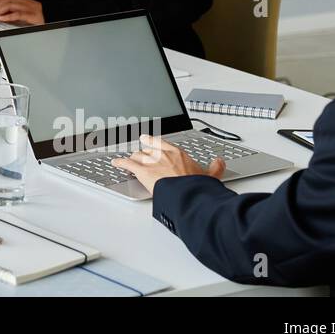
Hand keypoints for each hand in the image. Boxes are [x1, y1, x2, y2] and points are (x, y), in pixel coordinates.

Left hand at [110, 134, 225, 192]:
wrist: (188, 193)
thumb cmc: (196, 186)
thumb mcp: (210, 176)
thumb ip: (215, 167)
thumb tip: (220, 161)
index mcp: (176, 152)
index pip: (160, 142)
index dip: (152, 141)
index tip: (147, 139)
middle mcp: (162, 153)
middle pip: (147, 150)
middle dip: (142, 154)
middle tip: (140, 157)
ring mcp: (151, 161)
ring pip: (136, 156)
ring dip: (133, 160)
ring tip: (128, 162)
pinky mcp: (142, 171)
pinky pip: (127, 164)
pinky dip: (119, 163)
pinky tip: (114, 163)